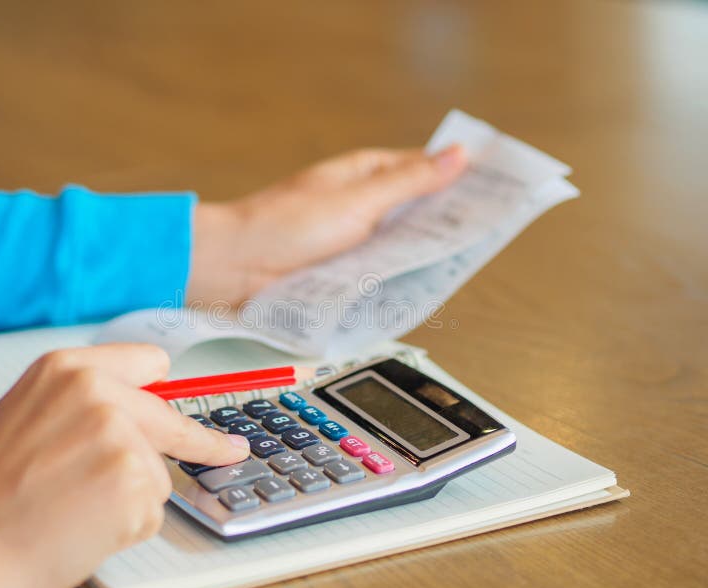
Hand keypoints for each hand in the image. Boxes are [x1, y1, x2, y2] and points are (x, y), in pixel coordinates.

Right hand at [0, 344, 248, 587]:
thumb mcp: (24, 416)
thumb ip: (82, 401)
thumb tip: (137, 406)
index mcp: (68, 370)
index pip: (150, 363)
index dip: (164, 389)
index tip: (192, 397)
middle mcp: (100, 395)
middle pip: (173, 419)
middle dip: (205, 441)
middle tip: (231, 449)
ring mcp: (122, 438)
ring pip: (159, 472)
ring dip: (132, 496)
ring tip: (77, 508)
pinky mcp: (136, 483)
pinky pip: (152, 509)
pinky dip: (127, 525)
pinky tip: (85, 526)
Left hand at [189, 145, 465, 304]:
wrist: (235, 268)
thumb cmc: (285, 224)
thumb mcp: (357, 201)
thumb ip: (408, 182)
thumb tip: (457, 156)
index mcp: (366, 174)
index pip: (425, 168)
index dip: (461, 175)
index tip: (498, 185)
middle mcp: (362, 204)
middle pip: (418, 208)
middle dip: (448, 220)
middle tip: (487, 231)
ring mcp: (353, 238)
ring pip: (403, 243)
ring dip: (424, 252)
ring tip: (460, 260)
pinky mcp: (344, 270)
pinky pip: (381, 270)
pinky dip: (399, 275)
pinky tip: (418, 284)